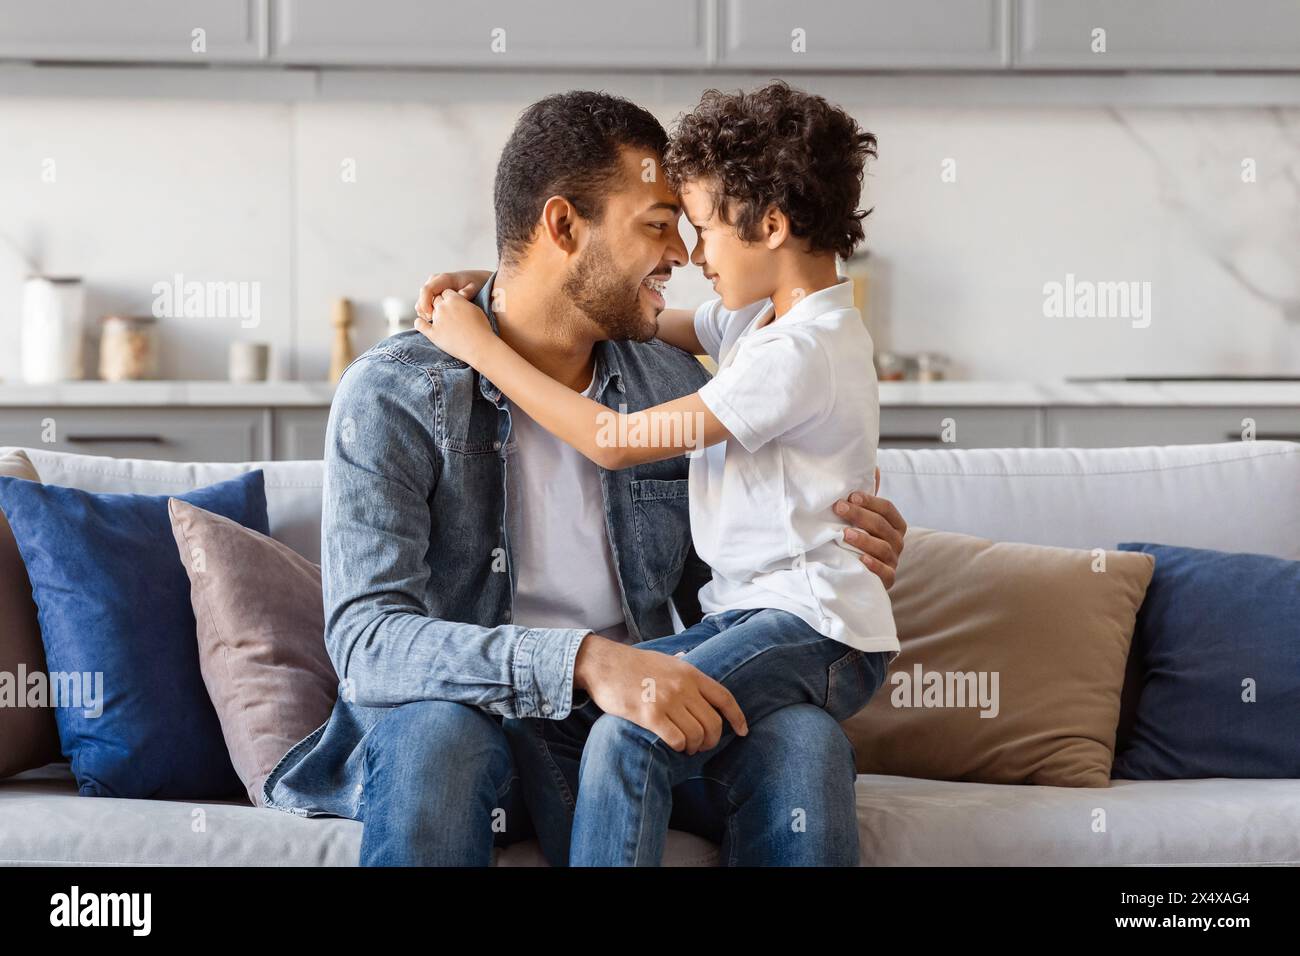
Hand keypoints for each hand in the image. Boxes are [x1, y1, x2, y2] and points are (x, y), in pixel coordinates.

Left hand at [414, 289, 495, 365]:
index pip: (445, 292)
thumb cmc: (481, 328)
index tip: (452, 304)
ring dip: (432, 313)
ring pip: (429, 311)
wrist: (480, 346)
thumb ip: (463, 302)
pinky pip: (420, 324)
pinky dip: (419, 322)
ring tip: (441, 320)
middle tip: (447, 313)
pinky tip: (422, 323)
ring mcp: (437, 320)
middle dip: (440, 304)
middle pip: (436, 300)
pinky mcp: (433, 333)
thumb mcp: (475, 308)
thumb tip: (459, 299)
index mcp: (454, 299)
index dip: (449, 298)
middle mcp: (443, 307)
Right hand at [416, 270, 490, 320]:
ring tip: (434, 322)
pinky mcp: (433, 295)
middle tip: (433, 321)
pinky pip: (425, 305)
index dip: (425, 303)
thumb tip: (461, 296)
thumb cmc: (475, 284)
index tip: (431, 315)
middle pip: (421, 297)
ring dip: (425, 313)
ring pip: (421, 302)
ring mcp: (433, 288)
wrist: (476, 281)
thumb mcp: (474, 287)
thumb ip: (467, 292)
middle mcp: (435, 281)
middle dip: (424, 310)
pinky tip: (435, 321)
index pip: (427, 290)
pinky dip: (428, 313)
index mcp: (443, 279)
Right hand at [573, 634, 746, 753]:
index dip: (737, 717)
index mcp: (690, 673)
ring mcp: (666, 701)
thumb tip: (690, 662)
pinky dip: (679, 747)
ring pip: (696, 735)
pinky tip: (674, 745)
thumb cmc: (632, 664)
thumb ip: (681, 666)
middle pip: (713, 723)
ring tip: (687, 747)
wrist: (603, 663)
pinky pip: (676, 739)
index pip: (724, 698)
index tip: (742, 731)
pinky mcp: (649, 715)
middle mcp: (682, 687)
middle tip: (702, 745)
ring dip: (694, 747)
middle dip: (712, 740)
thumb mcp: (664, 659)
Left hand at [834, 465, 907, 588]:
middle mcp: (897, 542)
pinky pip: (885, 573)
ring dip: (864, 540)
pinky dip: (873, 566)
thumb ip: (868, 497)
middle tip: (840, 508)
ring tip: (844, 534)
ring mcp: (893, 561)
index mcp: (894, 525)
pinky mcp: (887, 580)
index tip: (850, 495)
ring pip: (883, 549)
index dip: (871, 501)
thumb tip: (874, 467)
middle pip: (883, 527)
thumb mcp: (863, 517)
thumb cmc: (859, 538)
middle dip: (861, 516)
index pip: (887, 509)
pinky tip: (860, 560)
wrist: (855, 572)